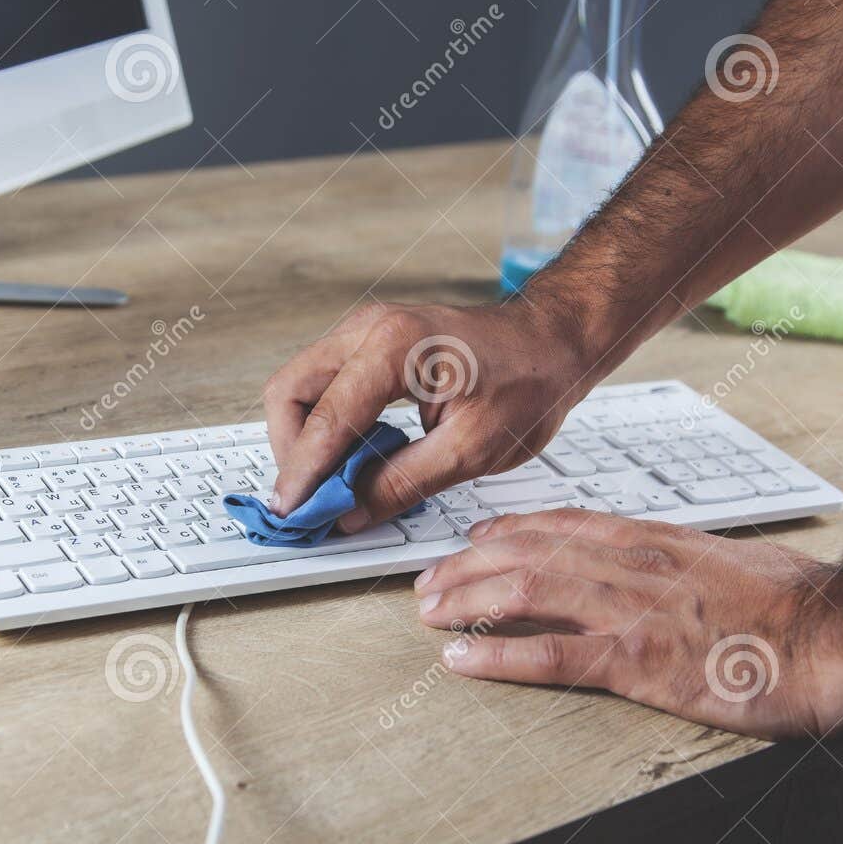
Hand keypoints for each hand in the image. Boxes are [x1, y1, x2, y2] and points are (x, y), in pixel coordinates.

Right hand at [262, 300, 586, 531]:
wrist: (554, 340)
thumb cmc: (529, 380)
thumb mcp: (473, 449)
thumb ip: (404, 483)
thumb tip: (350, 512)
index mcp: (394, 347)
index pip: (325, 420)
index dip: (303, 474)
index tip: (294, 514)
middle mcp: (369, 329)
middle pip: (288, 392)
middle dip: (291, 452)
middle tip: (312, 500)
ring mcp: (365, 331)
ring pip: (298, 388)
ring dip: (304, 439)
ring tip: (333, 484)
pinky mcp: (369, 343)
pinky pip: (323, 386)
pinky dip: (324, 426)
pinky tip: (351, 460)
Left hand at [413, 508, 842, 738]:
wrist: (836, 639)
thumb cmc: (800, 605)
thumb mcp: (735, 560)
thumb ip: (688, 558)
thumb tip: (671, 561)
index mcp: (656, 541)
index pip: (563, 525)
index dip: (509, 529)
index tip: (475, 538)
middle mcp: (632, 566)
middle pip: (527, 552)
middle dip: (468, 566)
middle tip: (430, 581)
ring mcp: (630, 610)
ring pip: (524, 590)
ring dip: (467, 599)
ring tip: (428, 611)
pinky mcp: (636, 661)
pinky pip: (548, 654)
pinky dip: (496, 653)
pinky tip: (461, 657)